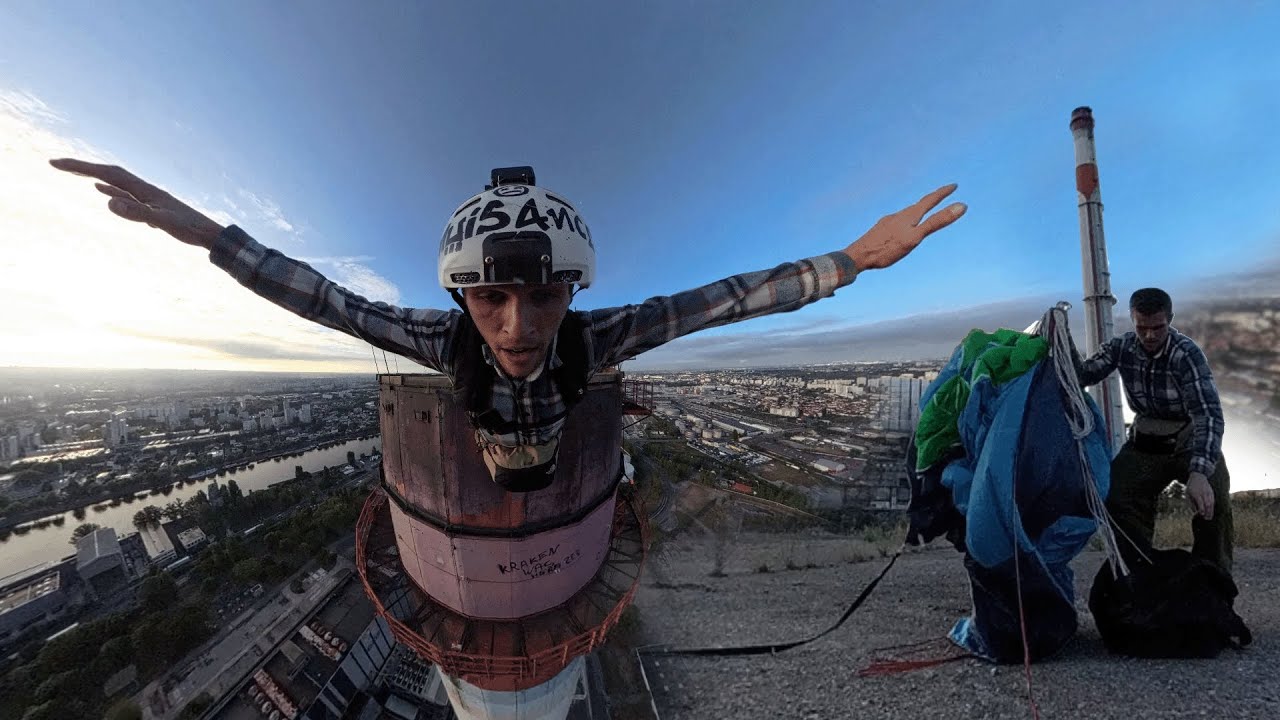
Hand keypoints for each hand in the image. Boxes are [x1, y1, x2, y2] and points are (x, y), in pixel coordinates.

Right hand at [49, 158, 223, 249]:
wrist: (210, 234)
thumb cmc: (190, 229)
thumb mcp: (163, 222)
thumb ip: (137, 212)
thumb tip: (107, 201)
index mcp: (144, 189)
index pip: (107, 173)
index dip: (82, 167)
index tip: (57, 164)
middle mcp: (144, 189)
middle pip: (108, 173)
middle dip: (82, 167)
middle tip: (55, 164)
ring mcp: (147, 198)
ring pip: (115, 183)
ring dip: (93, 175)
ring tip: (74, 172)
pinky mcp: (151, 207)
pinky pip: (125, 195)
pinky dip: (110, 191)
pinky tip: (102, 193)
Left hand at [844, 184, 965, 269]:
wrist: (857, 256)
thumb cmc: (887, 249)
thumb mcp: (916, 237)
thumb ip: (937, 222)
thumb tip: (961, 206)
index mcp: (909, 216)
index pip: (929, 200)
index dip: (943, 193)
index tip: (954, 185)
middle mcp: (898, 215)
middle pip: (919, 205)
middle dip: (932, 199)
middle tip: (942, 194)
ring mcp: (888, 222)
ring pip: (907, 213)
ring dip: (918, 210)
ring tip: (924, 210)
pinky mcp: (880, 230)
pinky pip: (897, 222)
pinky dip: (906, 220)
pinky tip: (900, 228)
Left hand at [1186, 471, 1214, 519]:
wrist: (1198, 476)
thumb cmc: (1191, 486)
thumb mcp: (1187, 494)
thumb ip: (1191, 503)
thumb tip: (1195, 512)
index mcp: (1196, 493)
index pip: (1200, 503)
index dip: (1201, 509)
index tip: (1201, 515)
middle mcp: (1203, 493)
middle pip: (1207, 504)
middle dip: (1208, 512)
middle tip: (1207, 519)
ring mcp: (1208, 493)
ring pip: (1211, 503)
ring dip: (1211, 511)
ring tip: (1210, 517)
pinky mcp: (1212, 493)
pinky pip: (1213, 501)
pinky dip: (1212, 507)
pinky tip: (1211, 511)